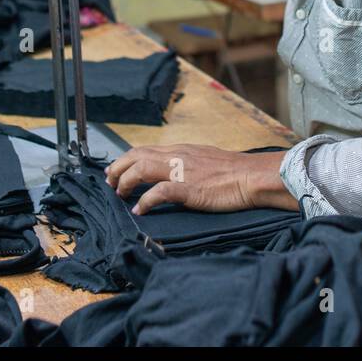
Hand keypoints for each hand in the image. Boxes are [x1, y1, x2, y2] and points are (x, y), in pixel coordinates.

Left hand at [105, 144, 297, 214]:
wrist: (252, 176)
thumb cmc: (234, 172)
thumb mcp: (205, 160)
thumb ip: (187, 164)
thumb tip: (174, 172)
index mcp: (181, 150)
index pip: (145, 149)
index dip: (126, 159)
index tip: (116, 170)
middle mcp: (177, 156)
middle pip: (137, 155)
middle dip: (118, 168)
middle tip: (109, 182)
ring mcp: (181, 171)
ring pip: (142, 168)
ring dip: (126, 181)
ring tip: (119, 194)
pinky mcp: (188, 188)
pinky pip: (159, 192)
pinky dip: (145, 201)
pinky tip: (139, 210)